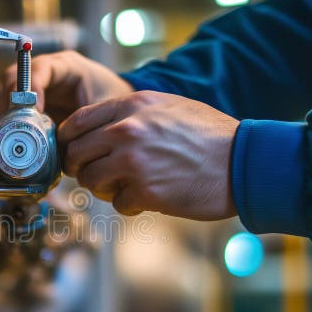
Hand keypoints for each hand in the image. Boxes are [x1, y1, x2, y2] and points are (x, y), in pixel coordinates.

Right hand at [0, 50, 133, 123]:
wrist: (114, 108)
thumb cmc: (110, 103)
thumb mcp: (101, 111)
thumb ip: (81, 122)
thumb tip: (58, 144)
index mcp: (66, 66)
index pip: (38, 67)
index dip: (31, 88)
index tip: (34, 111)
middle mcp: (44, 71)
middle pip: (12, 76)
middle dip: (11, 101)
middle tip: (17, 125)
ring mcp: (31, 85)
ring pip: (1, 88)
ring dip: (2, 110)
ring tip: (12, 131)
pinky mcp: (25, 101)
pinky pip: (0, 102)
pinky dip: (1, 117)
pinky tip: (11, 133)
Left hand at [58, 91, 239, 219]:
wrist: (243, 162)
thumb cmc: (208, 135)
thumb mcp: (167, 107)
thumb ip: (130, 115)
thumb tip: (98, 131)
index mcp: (130, 106)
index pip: (76, 122)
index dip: (68, 141)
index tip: (73, 152)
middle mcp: (126, 131)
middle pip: (76, 154)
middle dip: (82, 168)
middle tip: (96, 174)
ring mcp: (133, 162)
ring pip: (90, 180)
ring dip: (104, 188)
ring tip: (127, 186)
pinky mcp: (144, 192)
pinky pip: (116, 203)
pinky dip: (129, 204)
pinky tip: (149, 198)